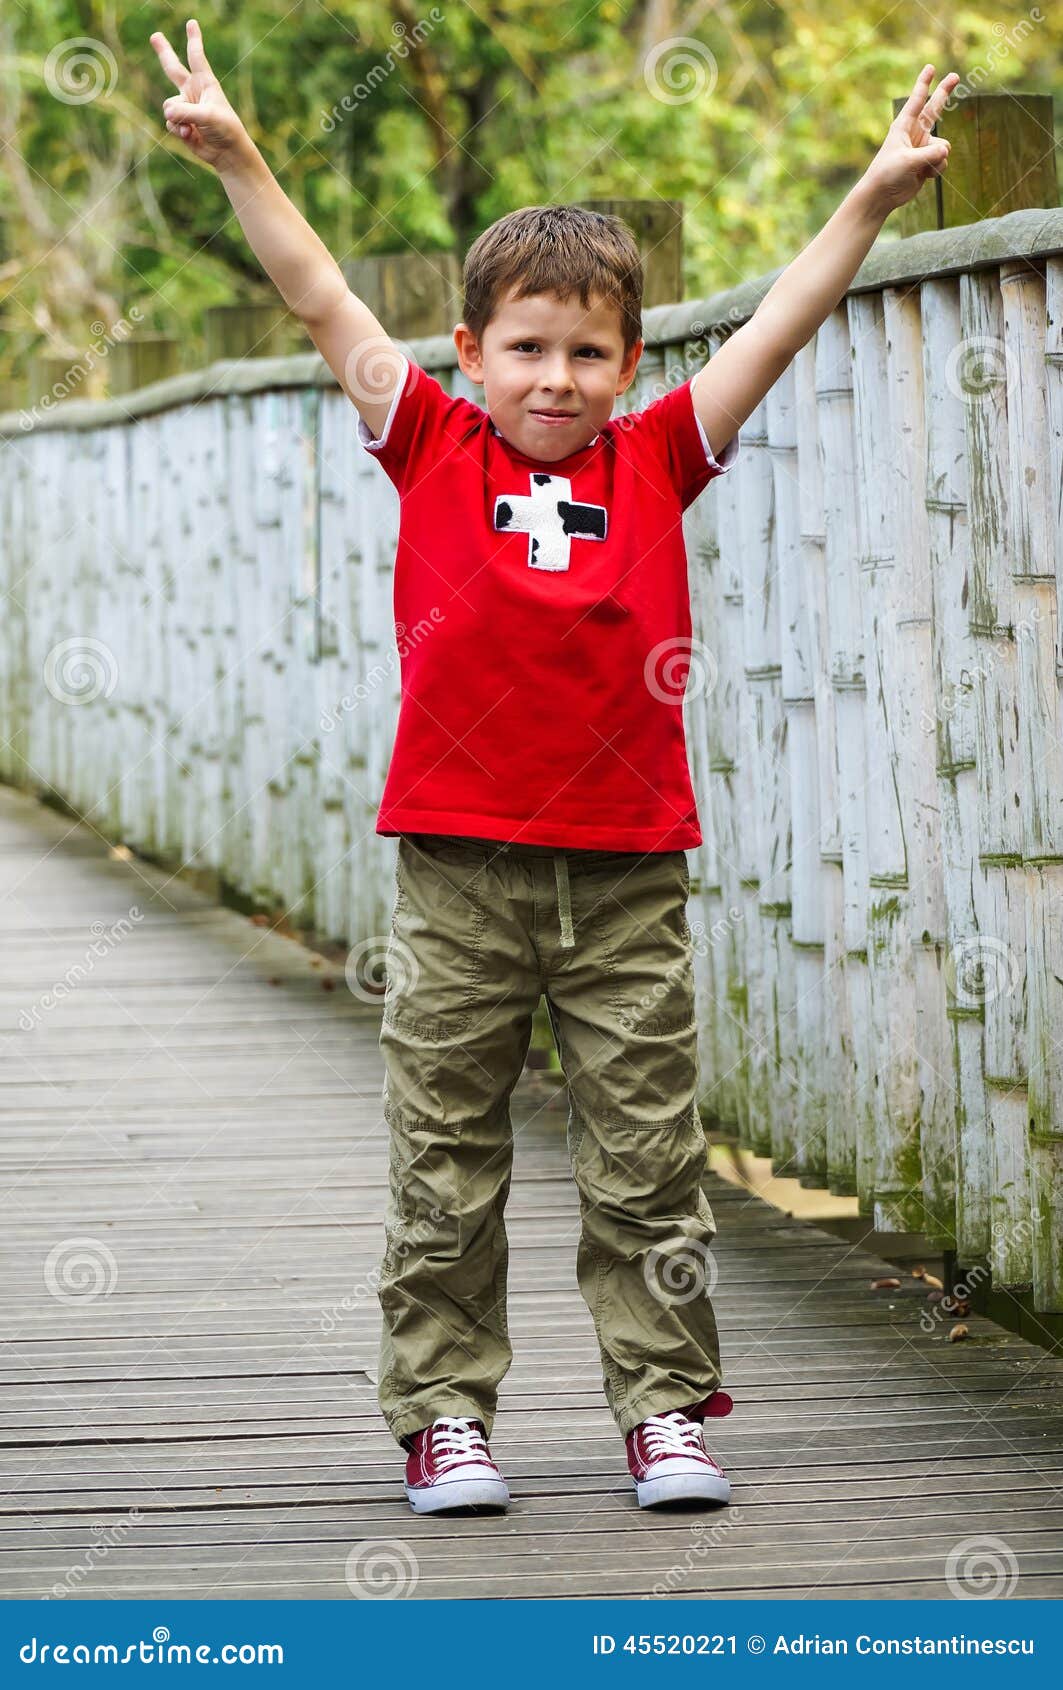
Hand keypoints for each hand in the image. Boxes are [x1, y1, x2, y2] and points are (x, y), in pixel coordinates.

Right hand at [150, 17, 248, 168]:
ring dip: (178, 118)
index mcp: (205, 83)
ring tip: (192, 128)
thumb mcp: (208, 117)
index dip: (194, 40)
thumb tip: (167, 113)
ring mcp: (186, 107)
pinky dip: (178, 130)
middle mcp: (193, 92)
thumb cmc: (225, 129)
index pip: (196, 57)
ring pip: (169, 106)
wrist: (227, 153)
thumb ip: (186, 112)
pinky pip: (170, 122)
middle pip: (173, 68)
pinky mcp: (181, 123)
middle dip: (164, 52)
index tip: (192, 23)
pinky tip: (191, 136)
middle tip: (155, 36)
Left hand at [861, 65, 959, 214]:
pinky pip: (942, 160)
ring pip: (943, 146)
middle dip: (944, 92)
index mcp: (903, 126)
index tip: (930, 67)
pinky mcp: (927, 162)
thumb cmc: (887, 174)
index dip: (924, 83)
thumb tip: (946, 152)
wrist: (882, 196)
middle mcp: (915, 133)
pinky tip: (923, 176)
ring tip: (920, 168)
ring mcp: (922, 147)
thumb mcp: (908, 161)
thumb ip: (929, 155)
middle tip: (955, 75)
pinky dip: (936, 170)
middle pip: (935, 109)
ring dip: (936, 158)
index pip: (917, 100)